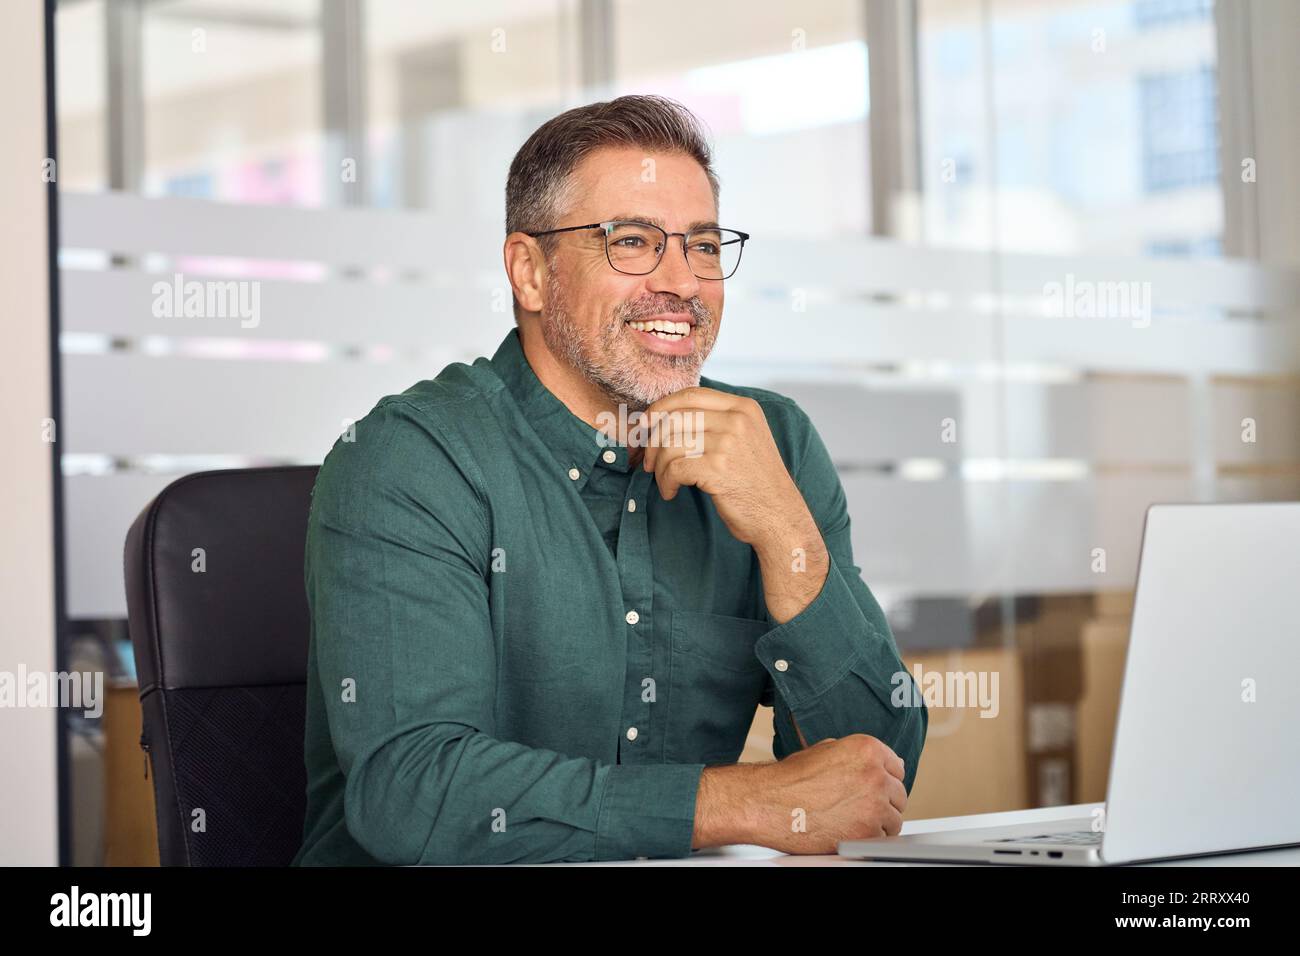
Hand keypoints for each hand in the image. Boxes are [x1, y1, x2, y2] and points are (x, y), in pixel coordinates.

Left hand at [639, 387, 829, 621]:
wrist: (779, 517)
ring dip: (658, 465)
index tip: (646, 425)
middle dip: (654, 441)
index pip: (690, 394)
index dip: (661, 407)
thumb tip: (664, 417)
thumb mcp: (746, 439)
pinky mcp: (718, 469)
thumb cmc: (756, 482)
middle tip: (649, 463)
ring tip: (664, 481)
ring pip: (671, 443)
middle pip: (675, 418)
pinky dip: (665, 482)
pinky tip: (671, 493)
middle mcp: (737, 420)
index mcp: (744, 407)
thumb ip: (717, 422)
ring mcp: (729, 443)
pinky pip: (674, 468)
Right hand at [692, 735, 906, 852]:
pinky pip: (882, 839)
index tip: (877, 788)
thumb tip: (874, 766)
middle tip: (861, 807)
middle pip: (899, 794)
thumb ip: (855, 757)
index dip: (885, 779)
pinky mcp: (867, 832)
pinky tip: (848, 831)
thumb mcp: (825, 750)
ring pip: (894, 819)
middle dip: (883, 801)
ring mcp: (874, 805)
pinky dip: (868, 839)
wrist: (768, 802)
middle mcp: (876, 774)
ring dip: (878, 822)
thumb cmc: (790, 778)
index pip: (897, 767)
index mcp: (867, 749)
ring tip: (852, 821)